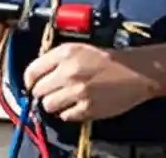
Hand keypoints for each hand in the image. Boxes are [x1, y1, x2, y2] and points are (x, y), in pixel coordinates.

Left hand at [22, 43, 160, 122]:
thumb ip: (56, 59)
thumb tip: (36, 75)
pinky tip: (77, 105)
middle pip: (38, 90)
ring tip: (65, 99)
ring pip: (48, 105)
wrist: (135, 72)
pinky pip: (65, 116)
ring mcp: (77, 91)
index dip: (30, 81)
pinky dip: (68, 113)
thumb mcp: (78, 49)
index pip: (32, 71)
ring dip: (54, 104)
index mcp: (65, 53)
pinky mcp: (88, 108)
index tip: (32, 85)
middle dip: (43, 92)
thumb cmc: (107, 59)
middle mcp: (68, 72)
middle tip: (53, 92)